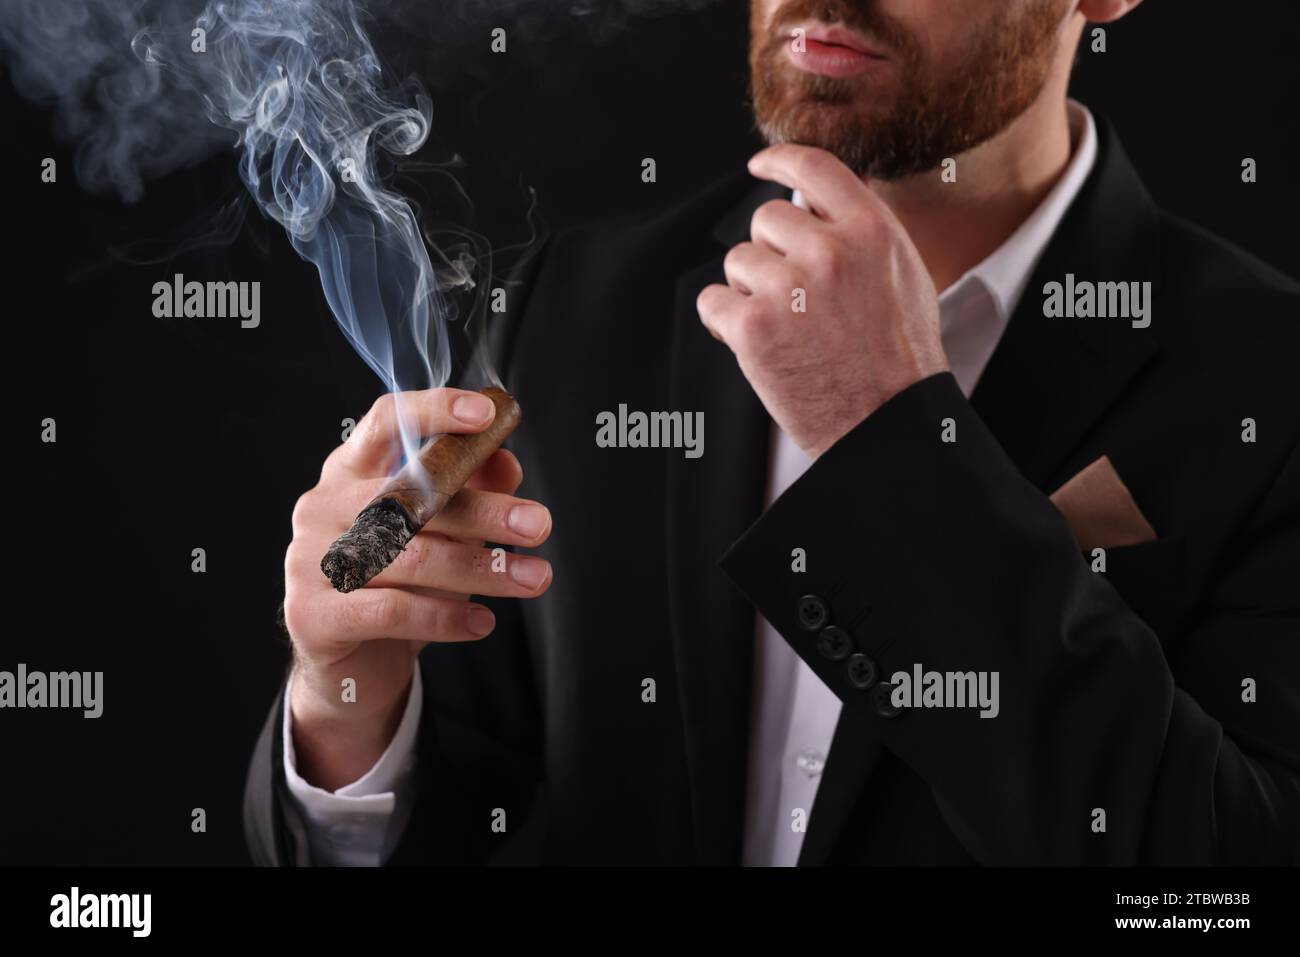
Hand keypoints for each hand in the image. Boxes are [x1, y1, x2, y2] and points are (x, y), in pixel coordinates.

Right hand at [283, 388, 553, 789]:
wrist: (352, 665)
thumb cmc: (398, 585)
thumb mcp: (439, 531)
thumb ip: (469, 490)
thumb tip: (507, 462)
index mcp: (350, 470)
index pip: (386, 422)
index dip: (435, 412)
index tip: (486, 415)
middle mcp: (324, 507)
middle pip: (410, 498)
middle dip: (484, 510)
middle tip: (539, 523)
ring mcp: (311, 560)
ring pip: (411, 558)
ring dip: (482, 569)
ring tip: (532, 578)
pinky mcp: (313, 616)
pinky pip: (393, 611)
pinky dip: (447, 616)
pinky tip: (483, 620)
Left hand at [697, 144, 947, 458]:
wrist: (887, 423)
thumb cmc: (898, 357)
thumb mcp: (901, 274)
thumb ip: (861, 232)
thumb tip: (814, 201)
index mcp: (871, 230)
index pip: (813, 166)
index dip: (778, 160)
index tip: (759, 166)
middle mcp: (829, 251)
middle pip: (766, 219)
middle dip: (772, 254)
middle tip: (797, 299)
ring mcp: (788, 289)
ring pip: (738, 261)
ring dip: (750, 291)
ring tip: (786, 328)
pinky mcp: (753, 327)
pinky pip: (712, 300)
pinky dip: (724, 322)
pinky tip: (755, 343)